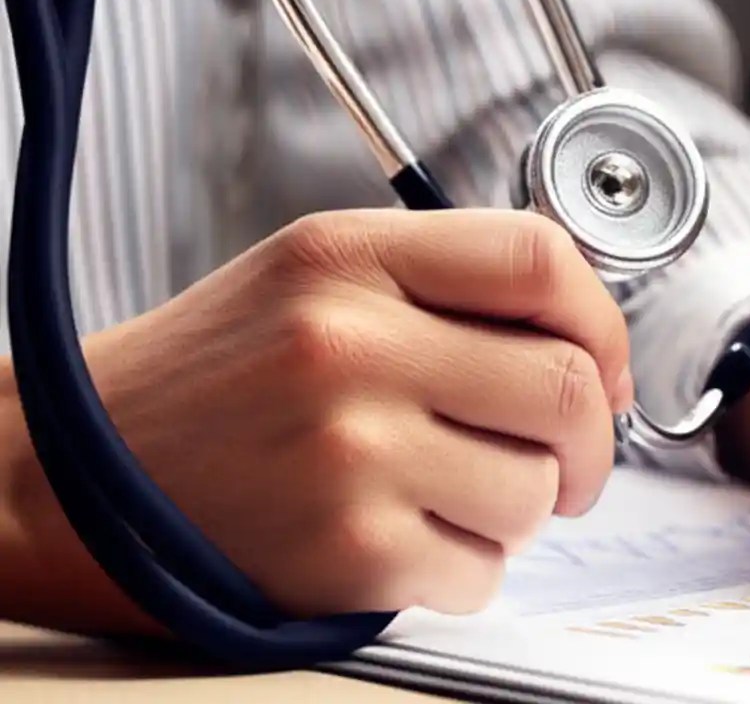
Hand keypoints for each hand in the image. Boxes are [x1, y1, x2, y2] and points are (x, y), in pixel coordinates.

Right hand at [2, 209, 630, 631]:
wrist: (70, 481)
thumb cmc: (211, 381)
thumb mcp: (311, 281)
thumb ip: (441, 286)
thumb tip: (585, 344)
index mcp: (346, 256)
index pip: (538, 259)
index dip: (601, 321)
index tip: (602, 370)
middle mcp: (349, 343)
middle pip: (566, 386)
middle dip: (589, 443)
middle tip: (563, 465)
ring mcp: (350, 451)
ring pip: (535, 491)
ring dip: (518, 510)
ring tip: (452, 500)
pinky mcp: (348, 551)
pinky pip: (484, 571)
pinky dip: (465, 568)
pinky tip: (407, 545)